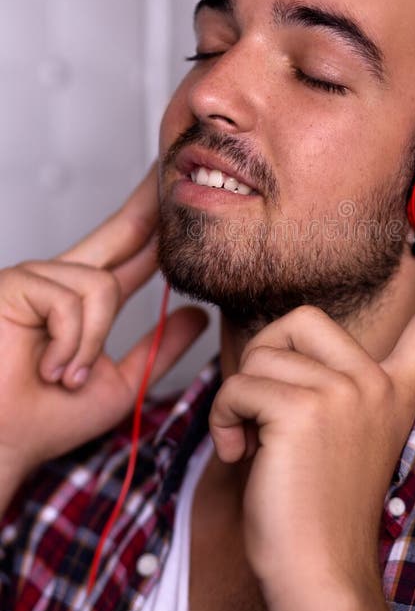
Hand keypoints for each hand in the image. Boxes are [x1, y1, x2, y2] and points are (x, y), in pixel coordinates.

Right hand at [0, 166, 207, 497]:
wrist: (3, 445)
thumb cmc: (44, 421)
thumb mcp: (121, 382)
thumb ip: (160, 348)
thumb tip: (198, 316)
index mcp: (83, 302)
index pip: (130, 253)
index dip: (155, 225)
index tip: (175, 196)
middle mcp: (61, 282)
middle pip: (118, 231)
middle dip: (148, 204)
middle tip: (172, 165)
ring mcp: (37, 279)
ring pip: (102, 288)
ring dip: (89, 344)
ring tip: (64, 376)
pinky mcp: (15, 284)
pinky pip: (71, 301)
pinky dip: (69, 343)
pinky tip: (50, 367)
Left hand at [209, 237, 414, 603]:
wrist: (318, 573)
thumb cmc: (315, 510)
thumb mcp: (338, 436)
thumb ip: (328, 387)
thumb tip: (276, 351)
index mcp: (393, 392)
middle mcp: (376, 385)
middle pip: (298, 318)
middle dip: (262, 355)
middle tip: (260, 407)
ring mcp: (344, 393)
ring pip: (260, 355)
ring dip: (238, 398)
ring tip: (251, 444)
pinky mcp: (305, 409)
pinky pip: (238, 385)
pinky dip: (223, 418)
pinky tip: (241, 455)